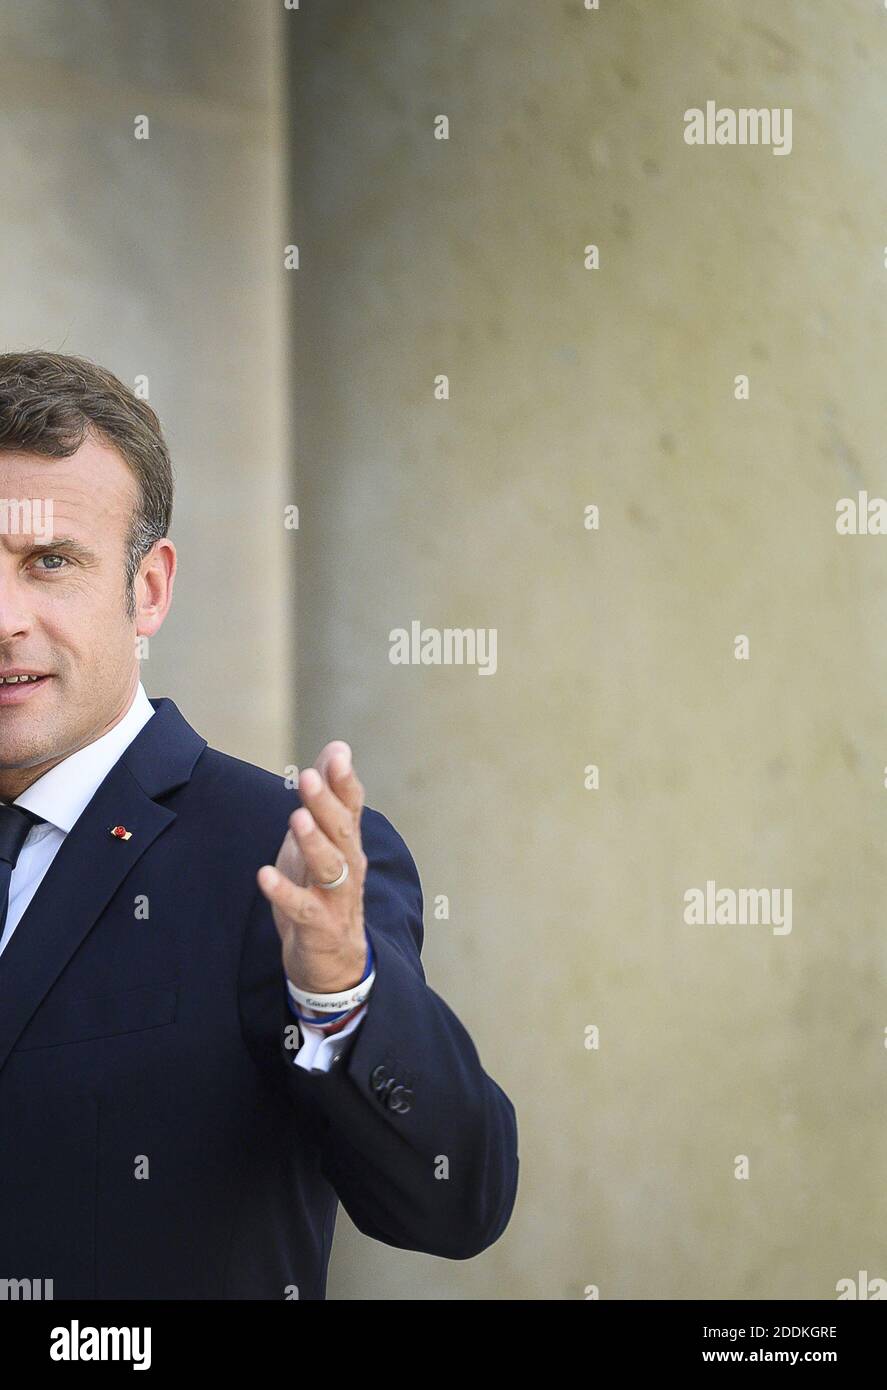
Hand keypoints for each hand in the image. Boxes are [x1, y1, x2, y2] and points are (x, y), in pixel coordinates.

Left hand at [257, 741, 367, 994]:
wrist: (335, 962)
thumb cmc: (324, 891)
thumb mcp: (324, 840)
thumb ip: (328, 795)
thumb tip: (338, 747)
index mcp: (347, 842)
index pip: (351, 806)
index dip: (345, 781)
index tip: (337, 754)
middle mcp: (349, 866)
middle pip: (341, 831)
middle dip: (325, 803)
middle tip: (308, 778)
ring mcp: (336, 897)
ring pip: (329, 867)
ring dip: (313, 842)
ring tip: (296, 819)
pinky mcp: (319, 926)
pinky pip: (302, 908)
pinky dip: (284, 892)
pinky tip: (264, 876)